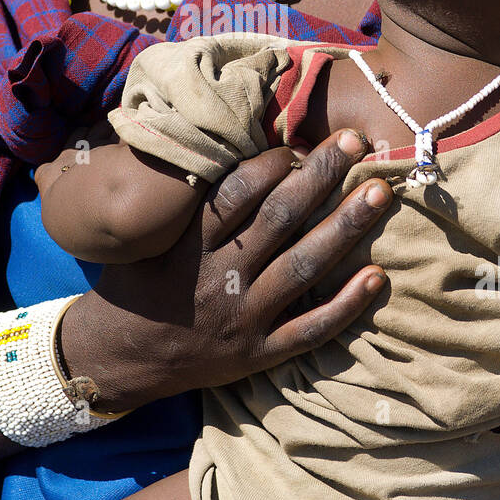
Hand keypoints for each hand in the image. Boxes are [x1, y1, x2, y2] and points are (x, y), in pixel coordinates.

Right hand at [60, 130, 391, 411]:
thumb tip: (220, 145)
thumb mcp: (147, 237)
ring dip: (345, 227)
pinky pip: (311, 329)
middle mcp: (220, 277)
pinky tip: (377, 276)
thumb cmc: (138, 285)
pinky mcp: (260, 353)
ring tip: (380, 193)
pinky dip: (347, 304)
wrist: (120, 358)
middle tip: (356, 141)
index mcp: (191, 243)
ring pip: (304, 266)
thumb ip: (187, 202)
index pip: (239, 192)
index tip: (300, 143)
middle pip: (281, 219)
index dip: (274, 163)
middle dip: (322, 176)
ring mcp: (243, 317)